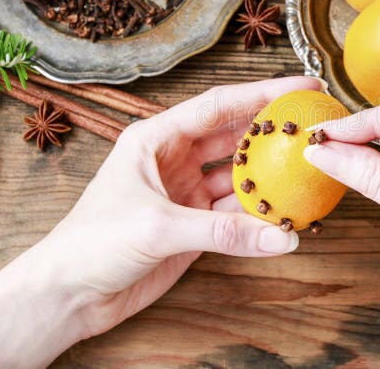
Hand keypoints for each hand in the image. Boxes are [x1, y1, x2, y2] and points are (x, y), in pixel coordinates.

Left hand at [0, 76, 320, 367]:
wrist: (67, 294)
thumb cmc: (92, 243)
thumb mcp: (158, 227)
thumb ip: (223, 232)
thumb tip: (282, 237)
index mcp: (156, 138)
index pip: (219, 105)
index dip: (263, 92)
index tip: (303, 85)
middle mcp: (174, 159)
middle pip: (234, 136)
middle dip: (272, 130)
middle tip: (312, 125)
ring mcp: (185, 192)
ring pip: (238, 176)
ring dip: (269, 176)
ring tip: (306, 170)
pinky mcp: (192, 225)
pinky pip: (235, 214)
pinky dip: (259, 216)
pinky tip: (284, 216)